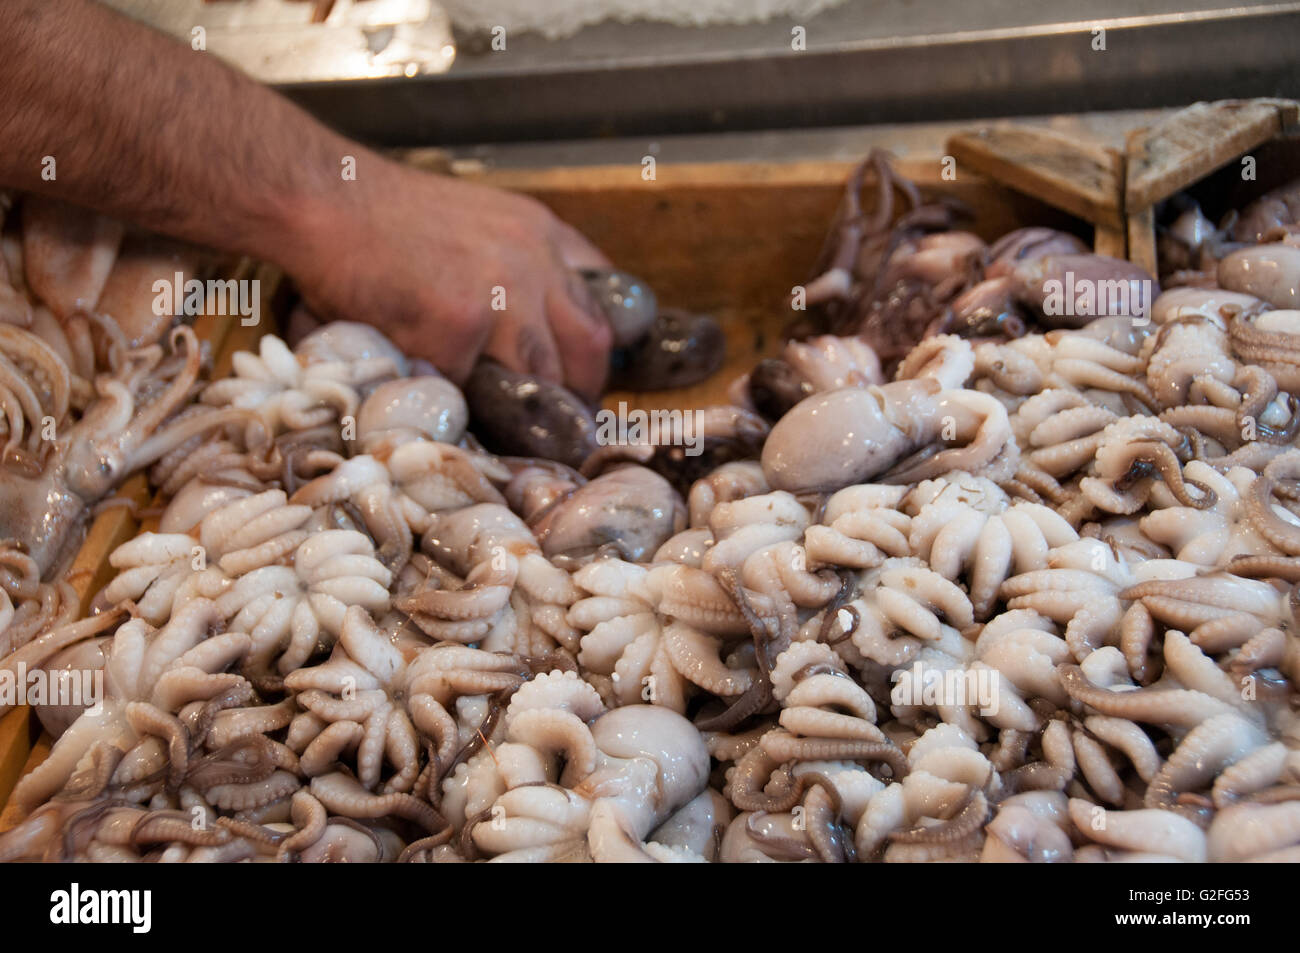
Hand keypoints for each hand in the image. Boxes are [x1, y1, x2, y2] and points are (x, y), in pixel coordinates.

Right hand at [287, 159, 612, 399]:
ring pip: (538, 377)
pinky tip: (435, 395)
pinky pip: (469, 386)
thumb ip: (516, 265)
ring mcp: (500, 292)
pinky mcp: (459, 323)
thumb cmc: (385, 217)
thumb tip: (538, 331)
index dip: (598, 347)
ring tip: (508, 431)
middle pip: (590, 345)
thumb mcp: (478, 222)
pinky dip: (453, 399)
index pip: (602, 297)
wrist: (324, 197)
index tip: (585, 377)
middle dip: (579, 391)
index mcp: (541, 233)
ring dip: (523, 411)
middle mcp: (534, 260)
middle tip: (560, 422)